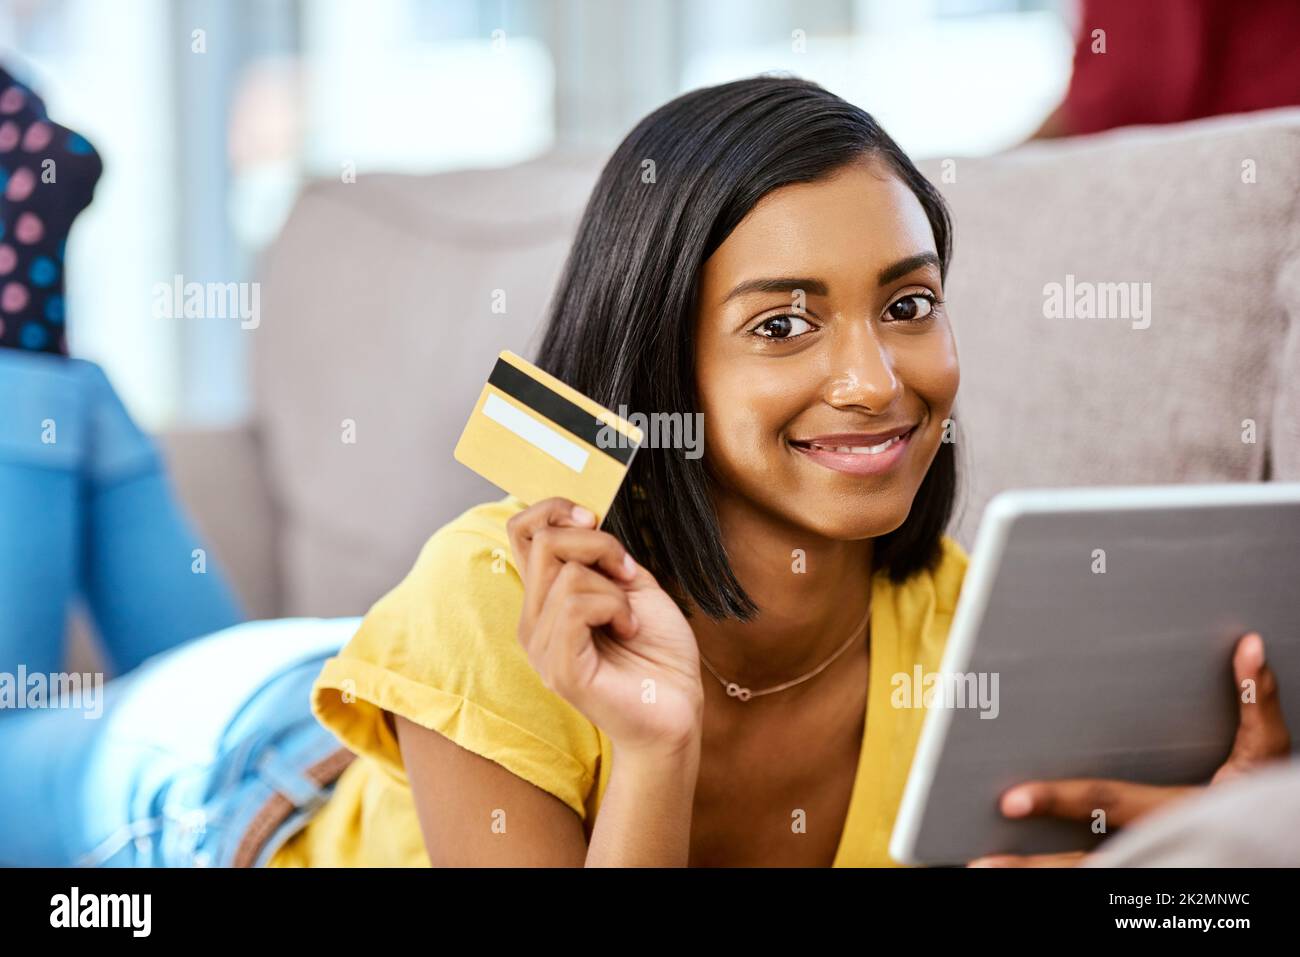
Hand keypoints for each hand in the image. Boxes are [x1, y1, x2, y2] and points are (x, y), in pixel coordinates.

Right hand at [507, 497, 703, 756]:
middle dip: (598, 543)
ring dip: (613, 587)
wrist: (678, 708)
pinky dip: (614, 608)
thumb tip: (584, 520)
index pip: (519, 530)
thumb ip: (603, 556)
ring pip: (565, 574)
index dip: (552, 509)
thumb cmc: (658, 653)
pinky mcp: (559, 669)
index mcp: (546, 598)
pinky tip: (628, 630)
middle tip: (627, 573)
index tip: (593, 520)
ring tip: (630, 618)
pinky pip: (575, 608)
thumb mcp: (633, 586)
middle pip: (541, 541)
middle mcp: (533, 620)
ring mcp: (541, 647)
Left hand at [968, 631, 1291, 866]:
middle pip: (1088, 860)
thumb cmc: (1270, 805)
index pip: (1106, 802)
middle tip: (982, 863)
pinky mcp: (1153, 878)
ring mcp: (1157, 869)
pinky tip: (1023, 878)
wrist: (1286, 855)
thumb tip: (1248, 647)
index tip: (1011, 799)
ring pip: (1088, 879)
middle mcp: (1160, 846)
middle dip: (1034, 867)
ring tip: (986, 872)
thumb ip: (1255, 705)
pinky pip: (1104, 882)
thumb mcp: (1268, 758)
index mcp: (1177, 809)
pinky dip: (1063, 881)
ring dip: (1037, 880)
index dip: (1059, 799)